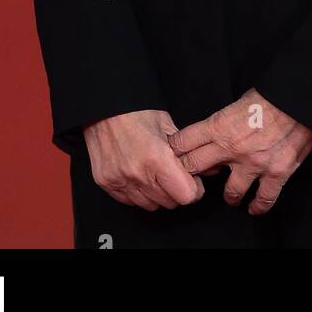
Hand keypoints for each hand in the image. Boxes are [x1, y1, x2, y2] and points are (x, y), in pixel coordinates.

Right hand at [82, 108, 205, 210]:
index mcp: (156, 157)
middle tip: (173, 173)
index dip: (194, 189)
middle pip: (169, 202)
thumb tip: (207, 169)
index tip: (192, 181)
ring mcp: (119, 180)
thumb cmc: (136, 111)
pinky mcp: (106, 183)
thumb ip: (186, 150)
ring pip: (150, 205)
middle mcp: (137, 173)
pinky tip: (138, 174)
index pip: (186, 195)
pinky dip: (137, 192)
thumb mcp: (167, 124)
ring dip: (156, 193)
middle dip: (176, 190)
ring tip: (153, 172)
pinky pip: (129, 201)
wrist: (104, 106)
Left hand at [166, 88, 311, 214]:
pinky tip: (253, 208)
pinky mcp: (277, 173)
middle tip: (191, 179)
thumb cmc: (272, 94)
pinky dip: (258, 206)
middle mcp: (232, 148)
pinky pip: (264, 199)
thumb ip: (225, 121)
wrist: (301, 97)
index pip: (184, 143)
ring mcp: (255, 163)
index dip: (175, 151)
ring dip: (229, 196)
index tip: (173, 156)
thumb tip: (215, 133)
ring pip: (230, 193)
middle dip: (191, 174)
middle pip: (197, 168)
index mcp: (220, 125)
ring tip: (230, 197)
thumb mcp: (238, 102)